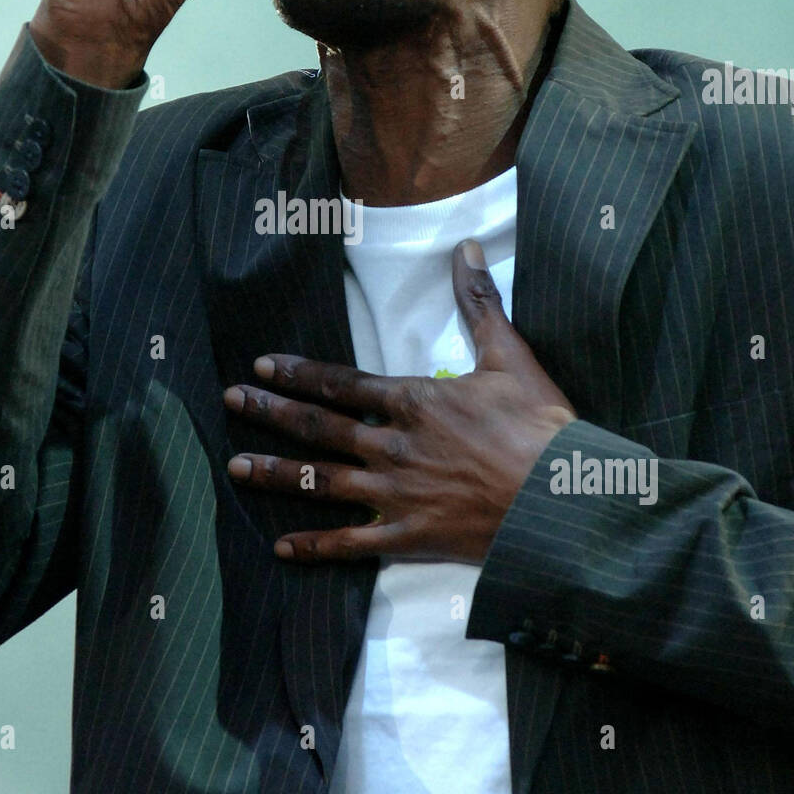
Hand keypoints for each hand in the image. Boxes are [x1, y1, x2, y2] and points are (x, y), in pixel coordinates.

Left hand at [223, 238, 575, 563]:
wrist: (562, 499)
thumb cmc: (541, 427)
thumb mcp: (510, 355)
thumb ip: (479, 303)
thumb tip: (465, 247)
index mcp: (414, 400)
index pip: (341, 383)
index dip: (298, 374)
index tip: (261, 367)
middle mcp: (393, 445)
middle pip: (320, 427)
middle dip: (270, 413)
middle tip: (231, 403)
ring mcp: (397, 493)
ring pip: (322, 482)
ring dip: (277, 473)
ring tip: (237, 469)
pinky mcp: (409, 536)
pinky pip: (352, 543)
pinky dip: (315, 545)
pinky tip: (281, 546)